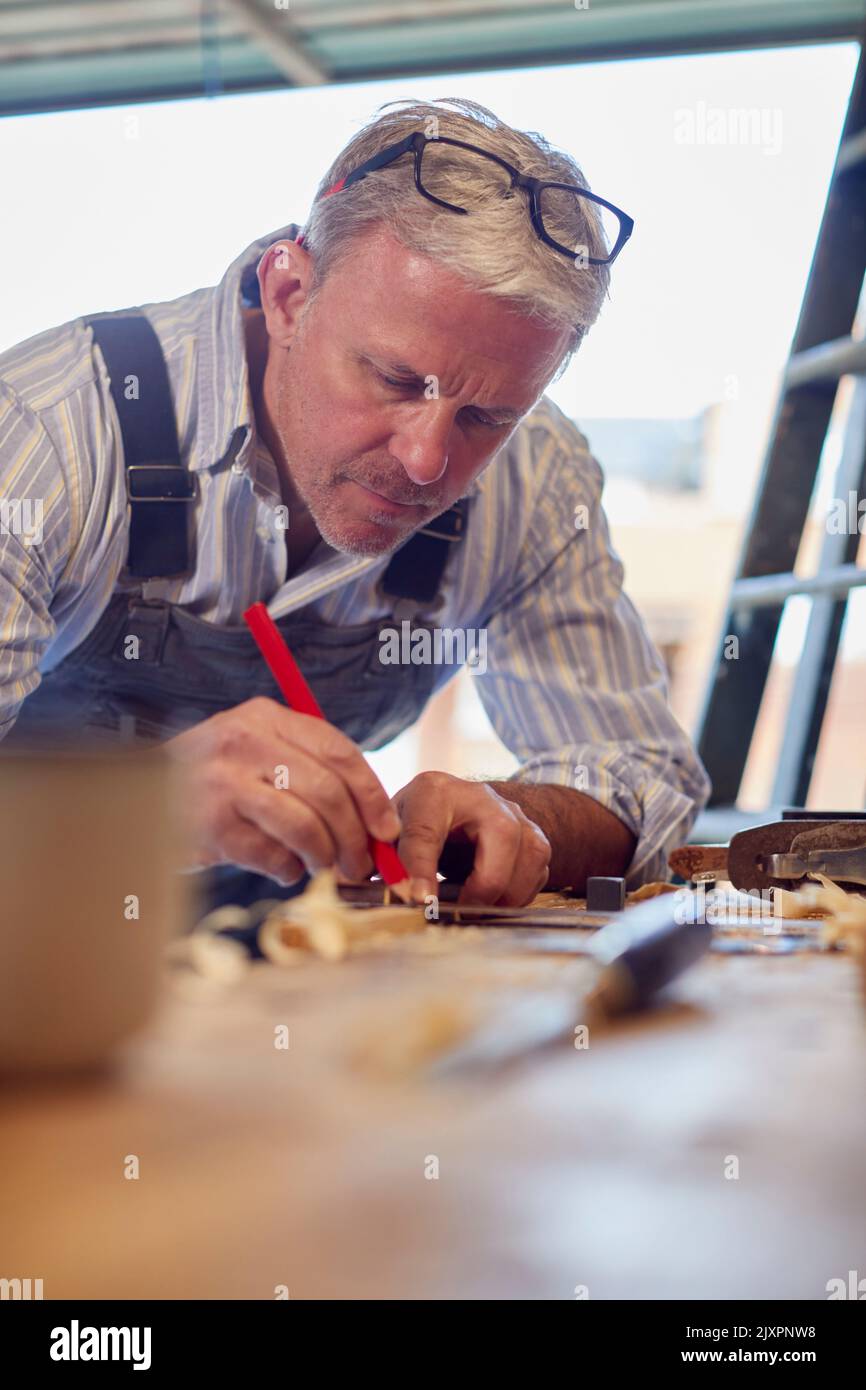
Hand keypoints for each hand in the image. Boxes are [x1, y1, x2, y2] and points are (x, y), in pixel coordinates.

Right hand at [164, 696, 400, 884]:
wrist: (136, 797)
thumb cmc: (214, 782)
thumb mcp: (257, 753)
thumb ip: (307, 770)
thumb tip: (372, 821)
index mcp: (265, 716)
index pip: (339, 751)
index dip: (372, 795)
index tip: (387, 830)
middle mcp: (244, 740)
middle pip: (328, 791)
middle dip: (353, 836)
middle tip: (358, 863)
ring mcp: (222, 781)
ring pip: (303, 825)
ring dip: (322, 856)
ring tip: (321, 866)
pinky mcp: (207, 823)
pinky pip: (269, 855)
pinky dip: (285, 869)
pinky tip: (282, 868)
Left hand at [392, 772, 550, 906]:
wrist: (456, 808)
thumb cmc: (417, 823)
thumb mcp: (392, 834)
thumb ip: (386, 861)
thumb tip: (385, 893)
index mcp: (433, 792)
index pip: (425, 831)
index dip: (421, 867)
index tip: (420, 899)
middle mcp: (479, 797)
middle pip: (502, 833)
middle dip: (487, 881)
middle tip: (463, 910)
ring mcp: (512, 812)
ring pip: (530, 852)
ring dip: (508, 892)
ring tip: (478, 909)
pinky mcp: (532, 834)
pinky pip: (539, 869)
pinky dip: (519, 894)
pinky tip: (494, 901)